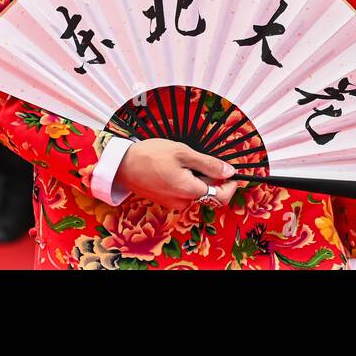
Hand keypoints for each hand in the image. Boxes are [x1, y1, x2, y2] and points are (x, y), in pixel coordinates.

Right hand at [114, 139, 238, 209]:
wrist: (122, 166)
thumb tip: (229, 171)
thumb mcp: (182, 152)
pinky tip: (174, 167)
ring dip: (197, 177)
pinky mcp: (166, 200)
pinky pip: (184, 192)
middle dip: (212, 177)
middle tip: (204, 159)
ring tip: (184, 160)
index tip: (233, 172)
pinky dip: (186, 180)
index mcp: (191, 191)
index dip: (232, 185)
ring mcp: (174, 203)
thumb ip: (208, 164)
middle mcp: (184, 202)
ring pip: (196, 191)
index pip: (222, 196)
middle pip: (209, 193)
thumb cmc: (150, 156)